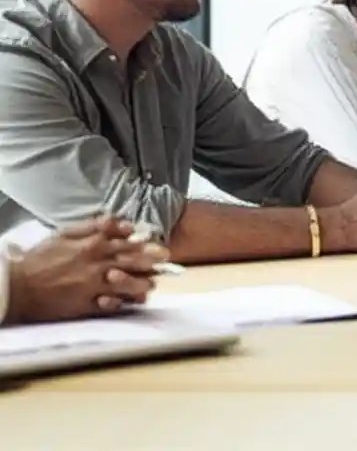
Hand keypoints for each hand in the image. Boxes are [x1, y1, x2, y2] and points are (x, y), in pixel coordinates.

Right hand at [5, 217, 167, 323]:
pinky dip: (125, 302)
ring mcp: (93, 285)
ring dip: (143, 283)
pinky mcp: (87, 305)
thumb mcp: (64, 234)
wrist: (18, 287)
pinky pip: (112, 304)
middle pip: (133, 260)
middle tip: (167, 259)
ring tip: (151, 284)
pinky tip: (135, 302)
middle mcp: (97, 264)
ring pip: (128, 283)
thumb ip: (94, 226)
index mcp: (92, 244)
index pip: (127, 241)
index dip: (146, 242)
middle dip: (153, 260)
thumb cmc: (40, 259)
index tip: (158, 242)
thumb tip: (122, 222)